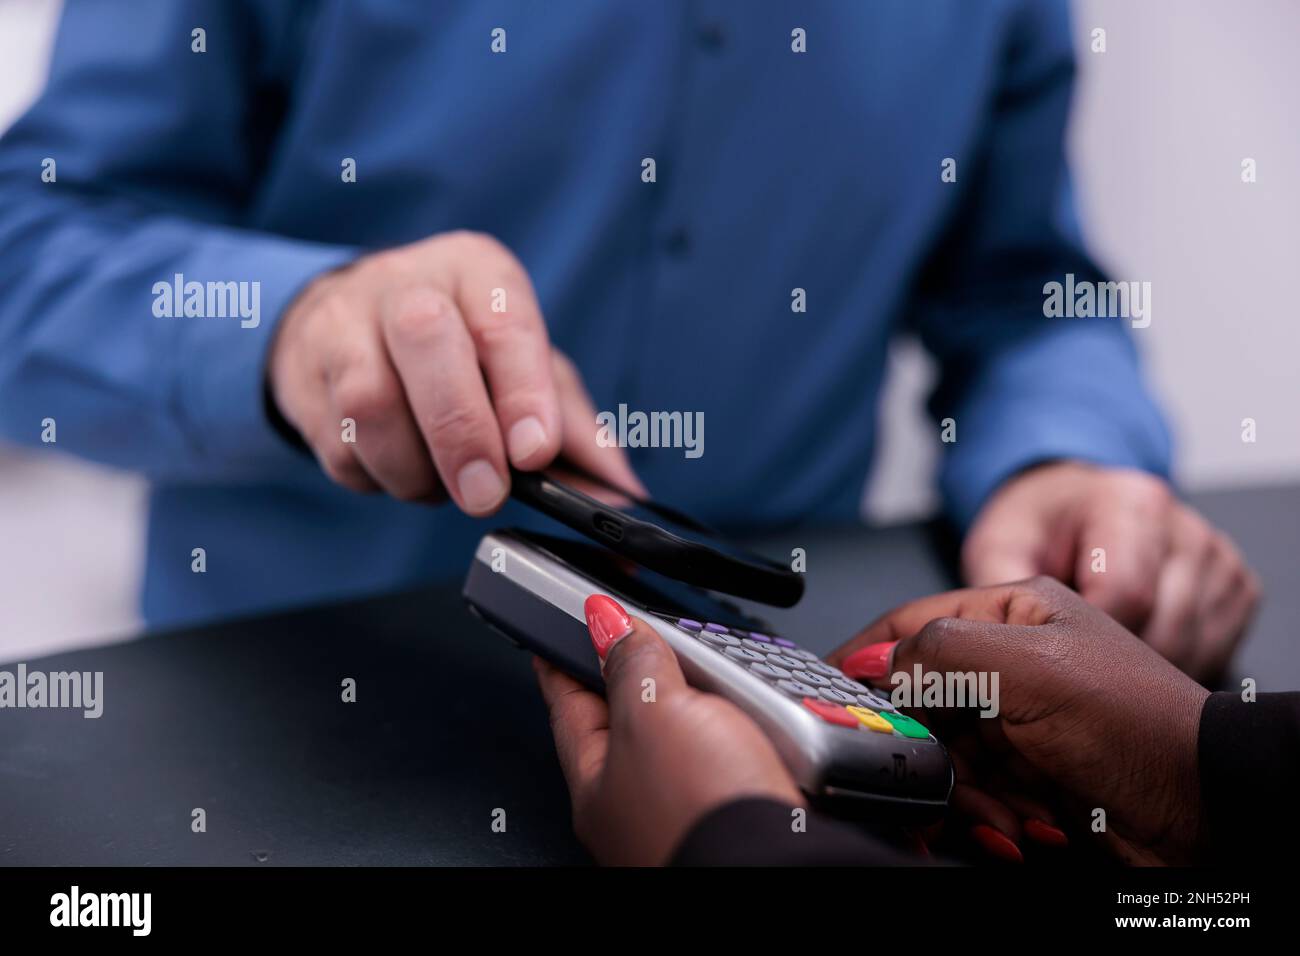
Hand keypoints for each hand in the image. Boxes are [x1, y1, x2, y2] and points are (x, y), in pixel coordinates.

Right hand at [268, 231, 641, 513]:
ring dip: (412, 468)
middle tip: (485, 493)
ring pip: (368, 401)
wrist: (345, 324)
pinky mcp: (303, 376)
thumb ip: (573, 426)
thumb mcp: (525, 368)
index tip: (534, 452)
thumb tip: (619, 490)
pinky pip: (336, 446)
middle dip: (460, 431)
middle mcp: (407, 285)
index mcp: (476, 272)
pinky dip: (376, 479)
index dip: (522, 391)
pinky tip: (399, 472)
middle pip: (426, 342)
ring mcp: (344, 325)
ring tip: (440, 484)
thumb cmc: (456, 347)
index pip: (503, 320)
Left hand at [535, 595, 801, 864]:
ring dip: (712, 698)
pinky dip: (757, 725)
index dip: (566, 657)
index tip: (568, 625)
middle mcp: (644, 804)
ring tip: (722, 672)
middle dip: (645, 672)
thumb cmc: (703, 817)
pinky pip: (748, 749)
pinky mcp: (753, 809)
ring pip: (697, 731)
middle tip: (646, 632)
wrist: (783, 865)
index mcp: (598, 785)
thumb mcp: (653, 714)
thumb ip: (631, 665)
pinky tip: (770, 716)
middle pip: (635, 716)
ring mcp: (698, 807)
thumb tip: (607, 624)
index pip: (569, 705)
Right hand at [830, 576, 1209, 864]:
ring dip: (971, 791)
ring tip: (1010, 812)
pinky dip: (995, 811)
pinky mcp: (1032, 766)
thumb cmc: (1134, 721)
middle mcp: (1015, 657)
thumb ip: (939, 651)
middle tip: (930, 774)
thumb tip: (874, 660)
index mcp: (1014, 610)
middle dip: (931, 747)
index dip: (866, 654)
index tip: (826, 683)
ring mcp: (1022, 715)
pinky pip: (979, 787)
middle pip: (924, 699)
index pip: (913, 622)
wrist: (1204, 806)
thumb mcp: (1026, 667)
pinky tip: (1026, 824)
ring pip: (948, 752)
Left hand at [963, 462, 1259, 678]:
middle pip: (1166, 627)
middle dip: (1115, 663)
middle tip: (1071, 670)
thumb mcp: (998, 546)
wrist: (1070, 505)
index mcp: (1126, 503)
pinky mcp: (1236, 585)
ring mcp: (1217, 556)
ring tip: (1096, 660)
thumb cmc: (1035, 527)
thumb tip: (980, 645)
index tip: (1056, 658)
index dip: (1089, 639)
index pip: (1126, 595)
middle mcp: (1183, 525)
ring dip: (1144, 668)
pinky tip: (1132, 653)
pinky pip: (1216, 647)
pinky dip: (1175, 663)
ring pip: (1195, 646)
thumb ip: (993, 589)